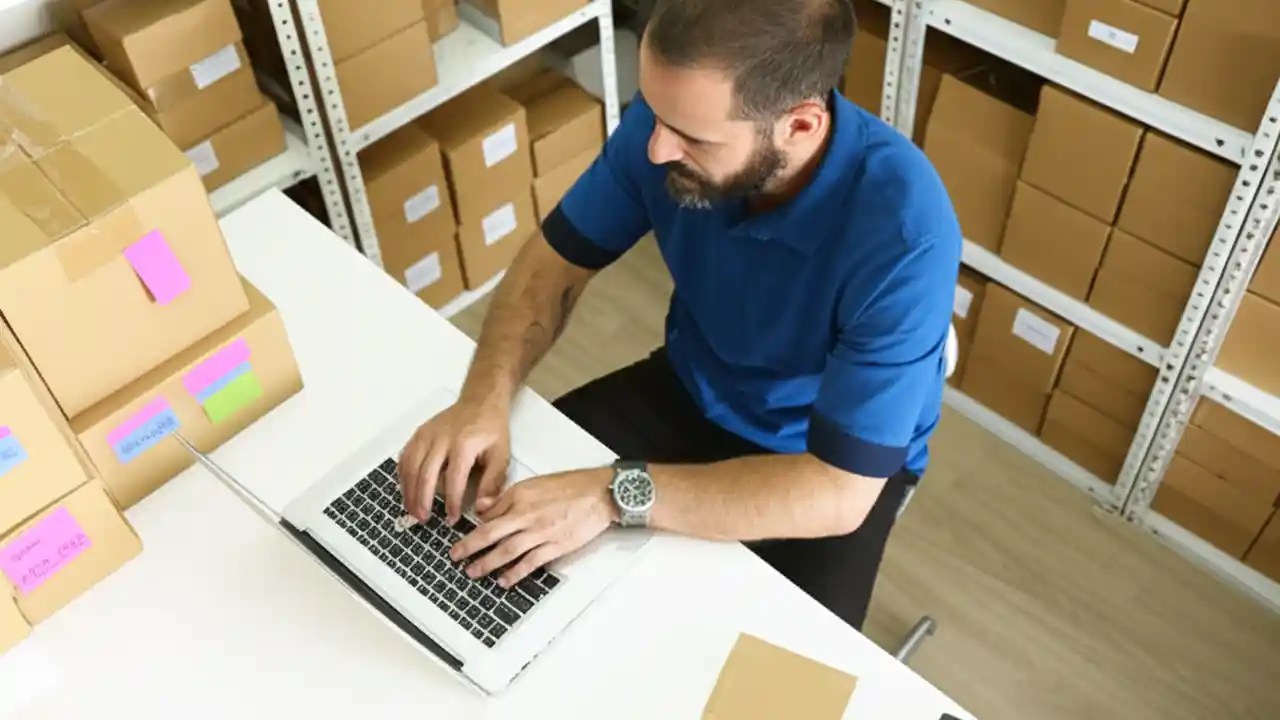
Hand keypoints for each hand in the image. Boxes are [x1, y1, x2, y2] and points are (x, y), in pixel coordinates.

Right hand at [397, 399, 509, 524]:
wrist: (480, 401)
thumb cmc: (491, 430)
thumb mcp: (501, 455)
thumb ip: (493, 482)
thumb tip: (482, 508)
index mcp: (464, 444)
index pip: (454, 479)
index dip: (451, 502)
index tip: (451, 519)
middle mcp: (441, 439)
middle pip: (425, 474)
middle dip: (422, 500)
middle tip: (424, 519)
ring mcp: (426, 435)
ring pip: (410, 467)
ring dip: (409, 492)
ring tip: (412, 511)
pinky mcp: (418, 434)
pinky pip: (405, 458)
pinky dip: (403, 477)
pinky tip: (406, 491)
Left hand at [450, 469, 616, 587]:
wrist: (600, 494)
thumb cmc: (572, 486)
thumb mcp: (534, 483)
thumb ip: (507, 497)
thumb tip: (484, 508)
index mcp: (520, 496)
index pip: (490, 514)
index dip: (473, 528)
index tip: (462, 539)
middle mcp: (527, 514)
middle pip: (491, 533)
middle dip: (470, 547)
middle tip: (455, 557)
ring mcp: (541, 532)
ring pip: (508, 550)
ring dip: (488, 563)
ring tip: (473, 572)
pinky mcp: (556, 545)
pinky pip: (531, 562)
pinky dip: (515, 573)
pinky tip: (504, 580)